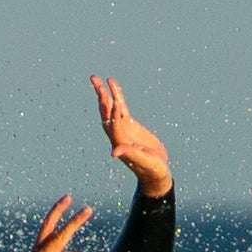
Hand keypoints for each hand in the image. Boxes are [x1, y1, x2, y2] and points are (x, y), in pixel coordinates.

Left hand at [91, 74, 170, 195]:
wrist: (156, 173)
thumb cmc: (151, 169)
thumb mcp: (143, 161)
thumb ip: (130, 154)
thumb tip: (114, 152)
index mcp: (120, 142)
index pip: (114, 123)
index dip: (114, 112)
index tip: (116, 99)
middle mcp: (118, 134)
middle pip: (106, 111)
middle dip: (100, 95)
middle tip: (94, 79)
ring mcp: (123, 129)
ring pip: (111, 107)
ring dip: (104, 93)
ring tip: (97, 79)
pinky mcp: (130, 125)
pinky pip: (121, 108)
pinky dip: (117, 97)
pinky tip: (113, 87)